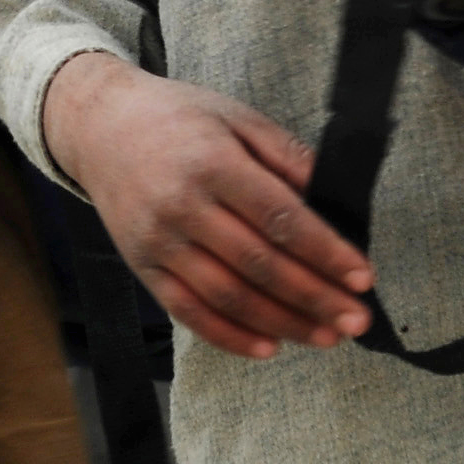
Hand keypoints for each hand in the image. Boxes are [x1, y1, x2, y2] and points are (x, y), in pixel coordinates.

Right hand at [42, 51, 374, 360]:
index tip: (362, 277)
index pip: (280, 217)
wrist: (100, 126)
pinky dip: (229, 336)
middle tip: (356, 320)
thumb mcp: (236, 116)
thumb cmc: (178, 117)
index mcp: (214, 162)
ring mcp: (159, 241)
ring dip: (282, 323)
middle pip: (260, 264)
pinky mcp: (142, 267)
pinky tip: (268, 346)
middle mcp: (184, 206)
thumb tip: (332, 198)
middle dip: (315, 297)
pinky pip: (188, 312)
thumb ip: (285, 155)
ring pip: (228, 296)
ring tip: (325, 337)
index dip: (325, 252)